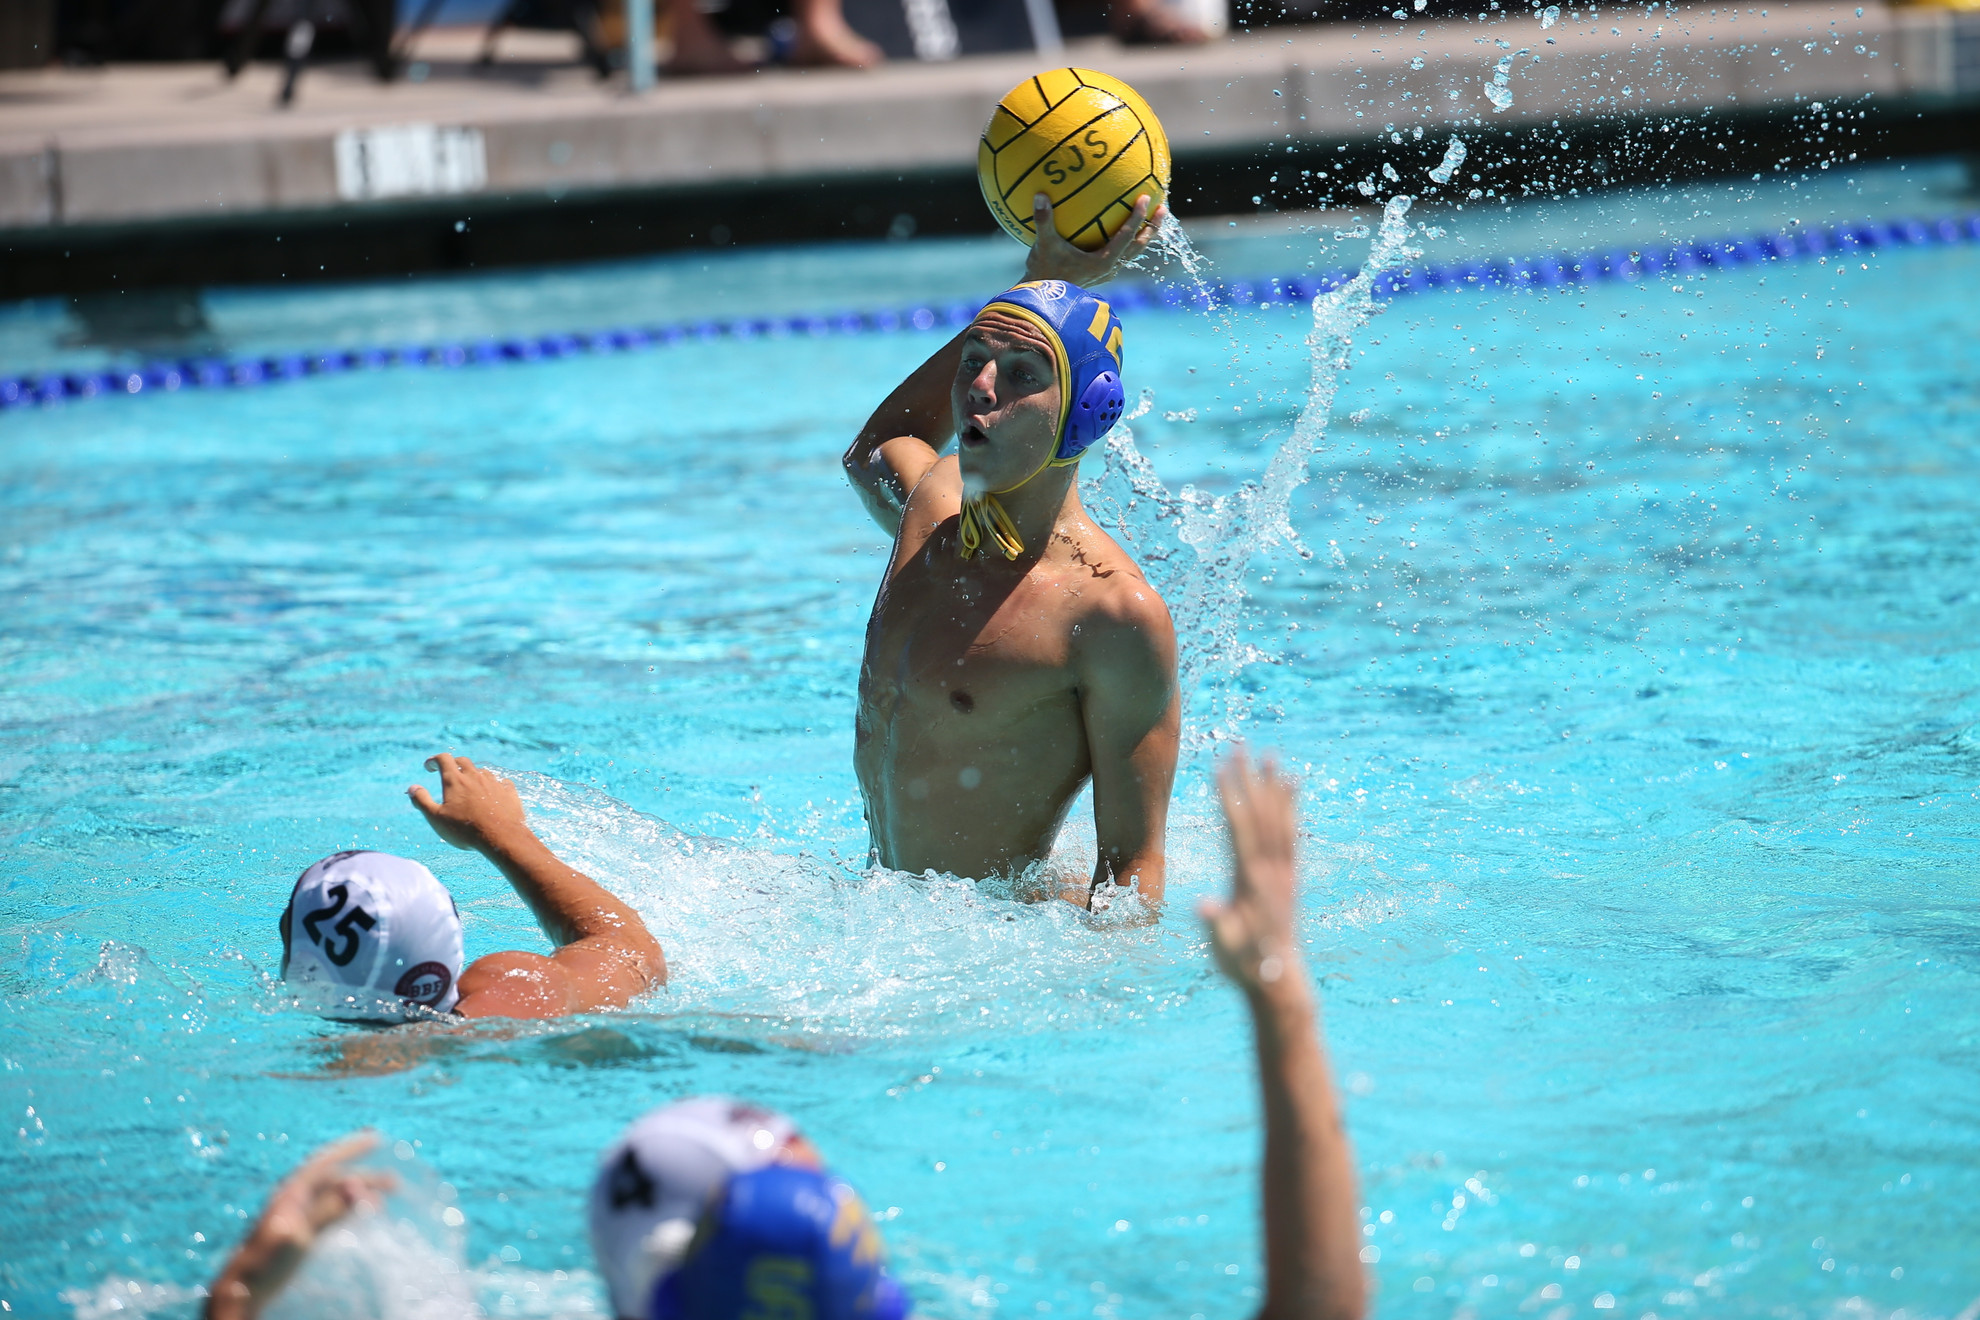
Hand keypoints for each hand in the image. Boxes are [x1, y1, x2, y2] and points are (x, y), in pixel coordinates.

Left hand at [206, 1131, 395, 1319]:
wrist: (243, 1291)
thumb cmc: (266, 1261)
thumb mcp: (299, 1234)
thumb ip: (328, 1210)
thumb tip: (358, 1187)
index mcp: (292, 1193)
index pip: (325, 1161)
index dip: (350, 1148)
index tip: (376, 1139)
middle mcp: (296, 1199)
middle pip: (335, 1180)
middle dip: (365, 1177)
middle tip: (395, 1183)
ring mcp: (298, 1216)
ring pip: (335, 1197)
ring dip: (359, 1193)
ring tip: (384, 1200)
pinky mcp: (301, 1233)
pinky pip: (332, 1212)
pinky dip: (350, 1208)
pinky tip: (361, 1214)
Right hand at [409, 753, 528, 853]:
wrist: (500, 837)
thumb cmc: (465, 829)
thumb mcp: (436, 818)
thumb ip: (422, 801)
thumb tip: (412, 788)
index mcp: (455, 780)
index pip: (443, 759)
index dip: (434, 760)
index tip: (429, 767)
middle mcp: (475, 776)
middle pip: (463, 761)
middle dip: (453, 764)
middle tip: (448, 772)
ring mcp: (493, 782)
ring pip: (482, 771)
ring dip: (473, 774)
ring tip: (469, 785)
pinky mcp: (509, 791)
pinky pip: (501, 782)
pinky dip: (494, 784)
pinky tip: (492, 792)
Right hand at [1023, 193, 1167, 287]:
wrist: (1043, 301)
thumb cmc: (1044, 272)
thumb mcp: (1044, 245)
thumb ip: (1043, 220)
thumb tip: (1039, 195)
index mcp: (1102, 261)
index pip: (1126, 235)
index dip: (1137, 216)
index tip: (1146, 198)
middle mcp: (1110, 268)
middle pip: (1139, 245)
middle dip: (1152, 226)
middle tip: (1162, 207)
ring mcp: (1107, 272)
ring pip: (1133, 252)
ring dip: (1144, 235)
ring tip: (1152, 218)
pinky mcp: (1101, 273)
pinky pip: (1121, 253)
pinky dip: (1127, 240)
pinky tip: (1122, 229)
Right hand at [1199, 747, 1302, 995]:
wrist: (1278, 981)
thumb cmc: (1244, 965)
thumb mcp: (1226, 950)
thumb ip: (1219, 927)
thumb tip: (1205, 908)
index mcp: (1251, 881)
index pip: (1239, 830)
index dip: (1230, 798)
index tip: (1221, 767)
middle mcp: (1272, 870)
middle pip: (1261, 815)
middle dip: (1250, 779)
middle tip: (1242, 745)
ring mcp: (1284, 872)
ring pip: (1280, 820)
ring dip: (1274, 786)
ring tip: (1271, 755)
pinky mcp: (1290, 876)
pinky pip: (1291, 834)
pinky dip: (1290, 808)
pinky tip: (1291, 788)